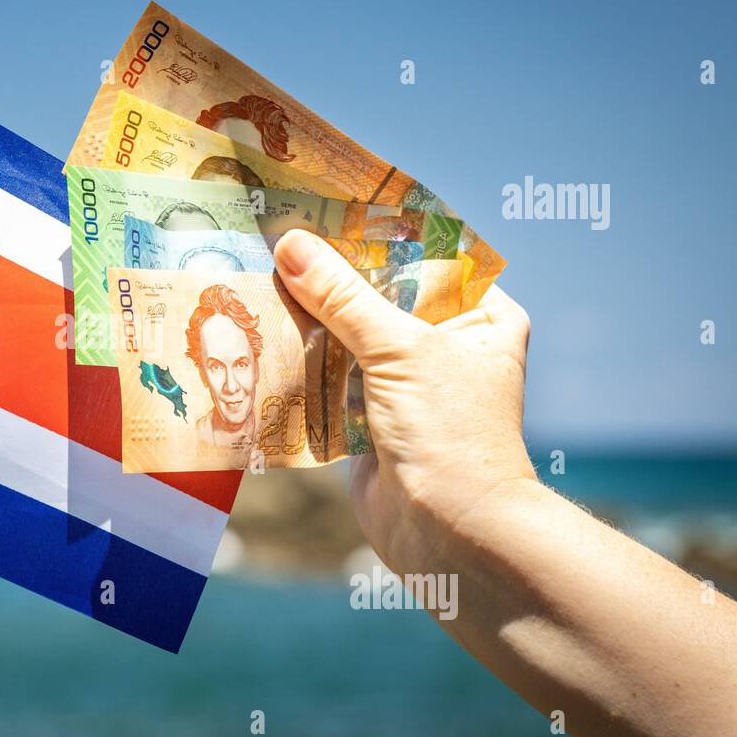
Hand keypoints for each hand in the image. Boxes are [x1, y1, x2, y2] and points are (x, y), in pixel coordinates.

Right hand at [274, 229, 536, 573]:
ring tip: (256, 276)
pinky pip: (327, 378)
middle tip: (276, 237)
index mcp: (480, 317)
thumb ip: (343, 297)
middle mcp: (446, 345)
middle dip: (330, 278)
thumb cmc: (450, 433)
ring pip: (348, 337)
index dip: (376, 232)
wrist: (448, 533)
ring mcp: (405, 383)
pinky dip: (298, 363)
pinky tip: (257, 334)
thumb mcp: (398, 350)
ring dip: (307, 320)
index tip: (323, 203)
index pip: (424, 257)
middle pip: (378, 295)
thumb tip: (291, 245)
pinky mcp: (368, 418)